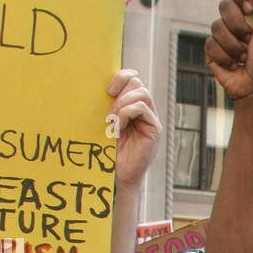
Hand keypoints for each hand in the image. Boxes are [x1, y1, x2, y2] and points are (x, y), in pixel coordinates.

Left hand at [108, 70, 161, 187]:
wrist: (119, 175)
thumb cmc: (110, 151)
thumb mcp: (106, 123)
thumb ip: (108, 106)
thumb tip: (99, 87)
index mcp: (132, 106)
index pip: (132, 79)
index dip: (121, 77)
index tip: (107, 89)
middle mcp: (144, 111)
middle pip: (137, 83)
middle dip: (121, 89)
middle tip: (108, 107)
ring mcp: (151, 120)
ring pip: (142, 93)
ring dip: (122, 102)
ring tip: (112, 119)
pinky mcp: (154, 129)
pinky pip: (142, 108)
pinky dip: (127, 113)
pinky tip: (118, 126)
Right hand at [205, 0, 252, 101]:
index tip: (250, 11)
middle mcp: (237, 21)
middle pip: (225, 5)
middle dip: (238, 25)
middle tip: (249, 39)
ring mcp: (224, 35)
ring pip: (216, 26)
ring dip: (233, 45)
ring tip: (244, 57)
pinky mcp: (213, 50)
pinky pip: (210, 43)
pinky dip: (224, 56)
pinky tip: (234, 65)